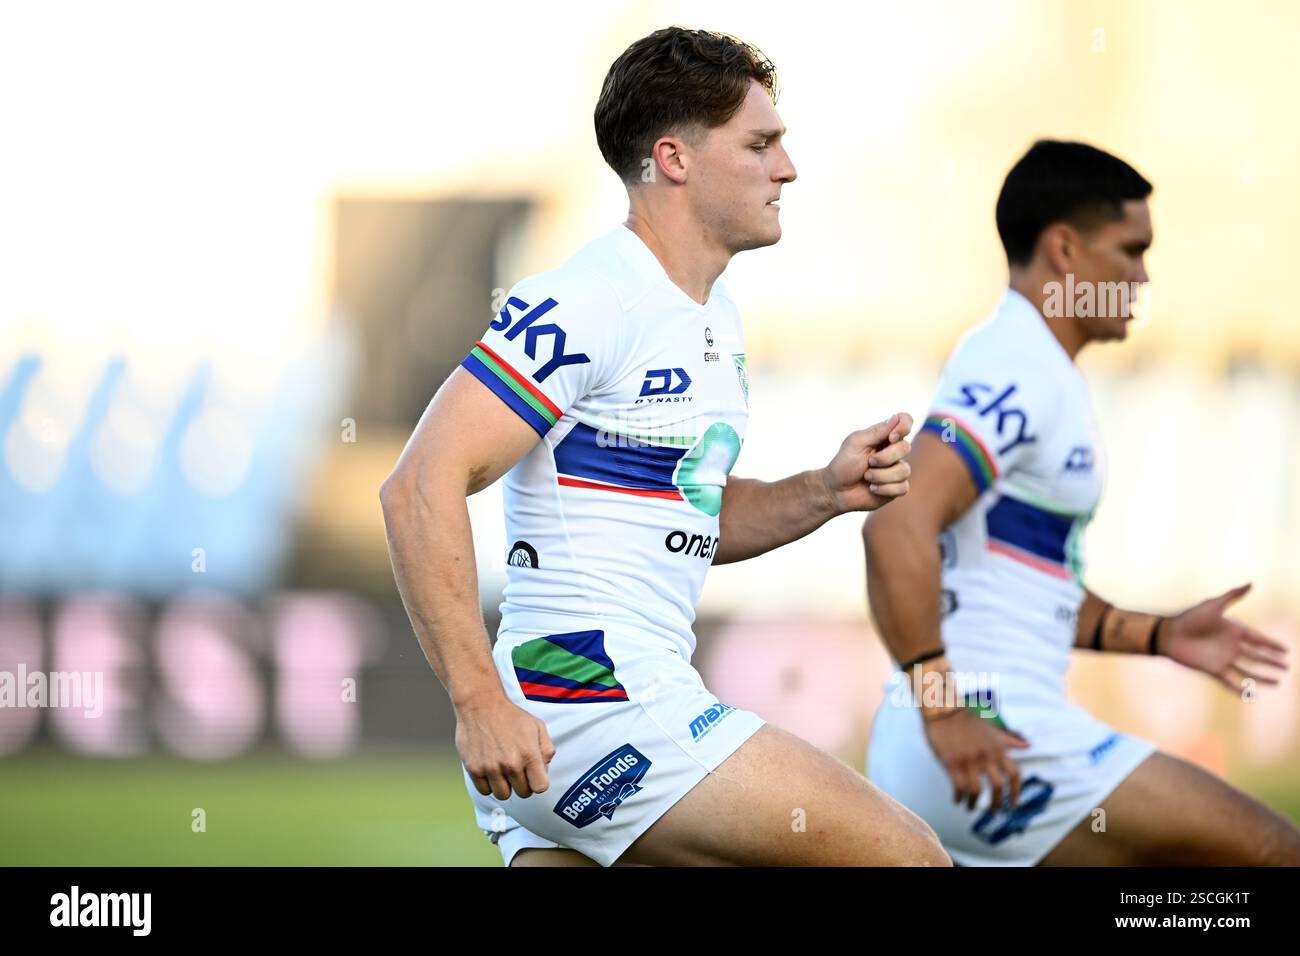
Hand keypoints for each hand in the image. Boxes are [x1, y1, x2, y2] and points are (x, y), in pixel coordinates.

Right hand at [455, 694, 556, 799]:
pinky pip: (485, 791)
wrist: (481, 705)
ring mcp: (491, 768)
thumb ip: (547, 749)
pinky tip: (490, 770)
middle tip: (517, 769)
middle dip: (522, 784)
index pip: (540, 788)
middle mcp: (511, 764)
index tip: (533, 775)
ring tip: (503, 770)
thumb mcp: (537, 726)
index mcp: (529, 755)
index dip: (538, 782)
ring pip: (503, 795)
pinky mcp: (474, 769)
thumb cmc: (511, 716)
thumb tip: (544, 770)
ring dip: (505, 786)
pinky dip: (488, 784)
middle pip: (523, 793)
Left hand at [822, 412, 913, 513]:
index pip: (905, 421)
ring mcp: (897, 469)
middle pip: (905, 447)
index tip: (891, 437)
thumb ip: (877, 431)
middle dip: (885, 458)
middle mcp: (893, 451)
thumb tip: (896, 417)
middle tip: (869, 462)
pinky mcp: (897, 487)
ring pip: (904, 470)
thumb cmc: (844, 464)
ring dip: (881, 476)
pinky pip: (903, 487)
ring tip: (867, 477)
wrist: (836, 490)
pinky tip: (872, 488)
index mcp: (884, 436)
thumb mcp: (856, 443)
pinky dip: (884, 488)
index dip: (903, 427)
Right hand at [922, 708, 1029, 811]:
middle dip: (997, 803)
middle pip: (998, 787)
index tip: (1014, 803)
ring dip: (974, 804)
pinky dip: (959, 797)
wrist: (944, 711)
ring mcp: (969, 761)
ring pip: (977, 791)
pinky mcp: (952, 763)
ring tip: (971, 808)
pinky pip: (958, 787)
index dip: (1017, 791)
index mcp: (998, 749)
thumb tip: (1028, 745)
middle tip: (994, 811)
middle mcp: (986, 756)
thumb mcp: (993, 729)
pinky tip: (957, 800)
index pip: (1014, 774)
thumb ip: (1010, 739)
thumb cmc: (967, 720)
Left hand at [1162, 583, 1289, 693]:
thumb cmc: (1189, 617)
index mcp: (1233, 630)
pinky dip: (1240, 689)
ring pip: (1248, 671)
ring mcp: (1223, 659)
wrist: (1168, 633)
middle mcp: (1230, 646)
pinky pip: (1230, 682)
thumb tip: (1252, 583)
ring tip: (1278, 681)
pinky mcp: (1213, 670)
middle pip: (1257, 656)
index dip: (1272, 645)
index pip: (1258, 639)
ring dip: (1263, 677)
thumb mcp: (1213, 605)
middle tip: (1286, 666)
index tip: (1286, 650)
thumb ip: (1232, 596)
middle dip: (1272, 661)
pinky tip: (1252, 695)